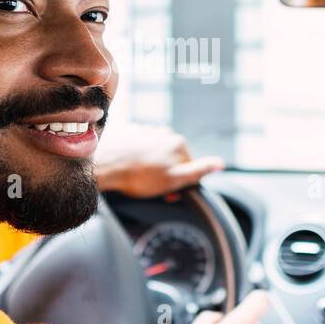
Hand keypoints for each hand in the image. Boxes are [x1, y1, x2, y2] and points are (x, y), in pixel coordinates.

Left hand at [94, 124, 224, 197]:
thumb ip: (198, 170)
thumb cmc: (138, 177)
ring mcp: (147, 130)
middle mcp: (164, 132)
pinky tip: (129, 166)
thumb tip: (220, 163)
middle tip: (152, 187)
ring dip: (151, 164)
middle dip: (165, 173)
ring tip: (138, 177)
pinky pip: (140, 146)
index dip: (179, 183)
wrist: (105, 166)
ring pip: (156, 152)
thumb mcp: (174, 179)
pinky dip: (137, 156)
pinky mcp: (130, 131)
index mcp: (179, 143)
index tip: (168, 193)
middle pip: (171, 158)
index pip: (188, 166)